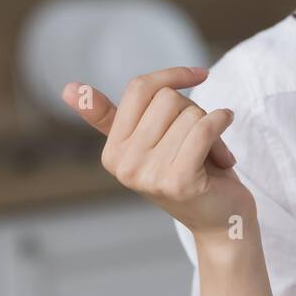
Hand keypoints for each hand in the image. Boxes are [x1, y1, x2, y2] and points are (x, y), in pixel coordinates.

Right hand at [60, 67, 255, 236]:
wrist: (220, 221)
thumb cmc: (190, 174)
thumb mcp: (151, 143)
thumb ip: (114, 117)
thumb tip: (67, 88)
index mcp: (112, 151)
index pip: (138, 88)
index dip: (171, 76)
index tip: (199, 75)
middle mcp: (123, 165)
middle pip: (167, 99)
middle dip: (194, 111)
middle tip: (201, 140)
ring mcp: (148, 176)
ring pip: (190, 113)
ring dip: (212, 128)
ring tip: (211, 154)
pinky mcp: (178, 182)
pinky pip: (204, 129)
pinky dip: (222, 121)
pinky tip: (228, 123)